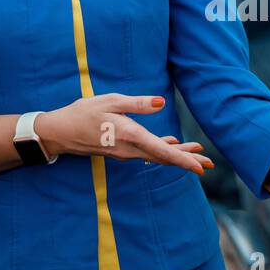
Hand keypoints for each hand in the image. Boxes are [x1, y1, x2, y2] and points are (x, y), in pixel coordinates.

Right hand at [35, 93, 214, 176]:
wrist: (60, 131)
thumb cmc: (83, 113)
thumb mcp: (110, 102)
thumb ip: (137, 104)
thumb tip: (161, 103)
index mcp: (130, 136)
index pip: (162, 151)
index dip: (183, 159)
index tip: (200, 167)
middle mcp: (130, 149)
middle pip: (164, 157)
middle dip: (187, 160)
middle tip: (209, 165)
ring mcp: (126, 152)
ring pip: (157, 155)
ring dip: (178, 155)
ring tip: (198, 154)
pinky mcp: (122, 149)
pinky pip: (147, 152)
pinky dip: (163, 149)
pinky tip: (172, 144)